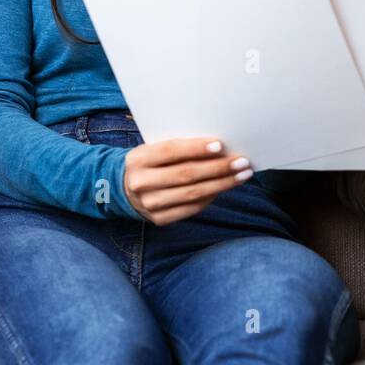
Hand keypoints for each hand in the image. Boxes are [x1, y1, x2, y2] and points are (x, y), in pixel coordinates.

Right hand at [122, 137, 251, 225]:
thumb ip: (179, 148)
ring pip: (192, 194)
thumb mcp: (154, 149)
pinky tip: (225, 188)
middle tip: (242, 162)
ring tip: (242, 175)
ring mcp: (149, 204)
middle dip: (218, 168)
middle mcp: (141, 183)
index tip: (220, 145)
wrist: (122, 188)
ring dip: (222, 184)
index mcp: (139, 159)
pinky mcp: (158, 219)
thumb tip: (218, 147)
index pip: (170, 151)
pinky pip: (191, 209)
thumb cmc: (149, 162)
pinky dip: (211, 198)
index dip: (196, 148)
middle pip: (186, 175)